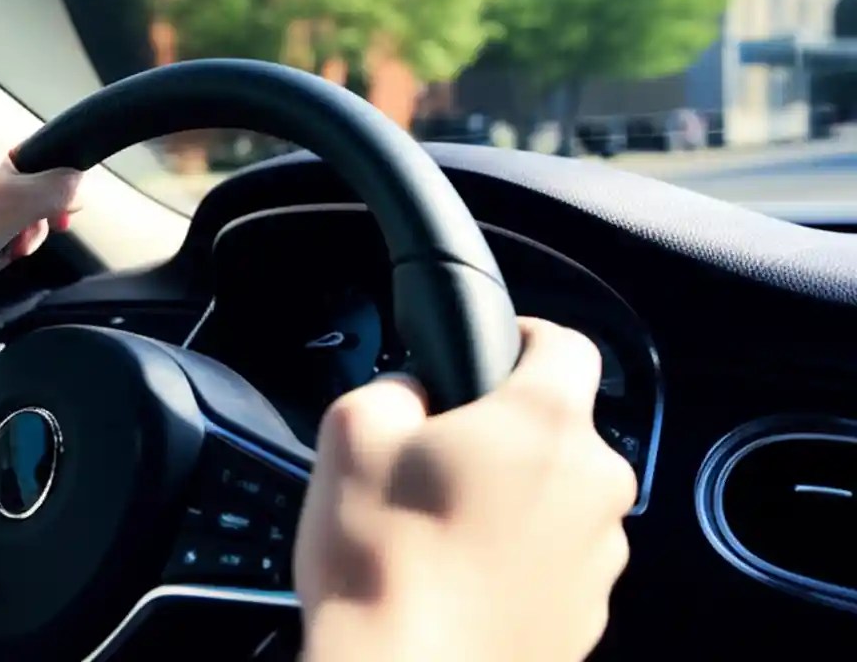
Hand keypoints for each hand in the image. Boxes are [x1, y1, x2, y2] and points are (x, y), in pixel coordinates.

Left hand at [0, 123, 82, 291]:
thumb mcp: (25, 203)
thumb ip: (62, 189)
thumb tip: (80, 187)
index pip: (48, 158)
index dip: (58, 192)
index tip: (58, 222)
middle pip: (33, 185)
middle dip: (35, 220)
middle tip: (23, 242)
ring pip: (15, 206)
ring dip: (19, 234)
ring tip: (5, 252)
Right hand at [294, 318, 635, 661]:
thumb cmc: (382, 560)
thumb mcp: (351, 434)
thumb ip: (393, 386)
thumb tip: (413, 393)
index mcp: (544, 424)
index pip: (566, 342)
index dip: (520, 336)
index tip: (488, 353)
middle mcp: (594, 485)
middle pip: (559, 430)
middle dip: (503, 435)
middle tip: (434, 462)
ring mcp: (600, 557)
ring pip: (559, 499)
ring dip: (514, 500)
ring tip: (442, 532)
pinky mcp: (590, 616)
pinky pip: (556, 561)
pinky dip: (519, 560)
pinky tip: (461, 581)